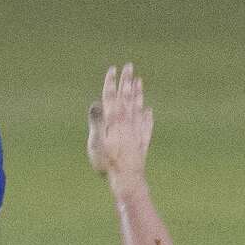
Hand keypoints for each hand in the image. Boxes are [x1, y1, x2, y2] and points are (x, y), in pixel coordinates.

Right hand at [87, 63, 153, 182]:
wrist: (128, 178)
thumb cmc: (108, 162)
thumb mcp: (96, 142)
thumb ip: (97, 122)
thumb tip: (95, 103)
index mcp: (114, 121)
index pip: (112, 97)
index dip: (111, 83)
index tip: (112, 69)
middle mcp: (127, 122)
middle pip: (127, 98)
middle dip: (127, 81)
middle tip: (129, 67)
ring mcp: (136, 131)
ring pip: (138, 107)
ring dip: (138, 94)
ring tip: (140, 82)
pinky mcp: (142, 141)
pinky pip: (146, 124)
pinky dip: (147, 115)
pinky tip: (149, 111)